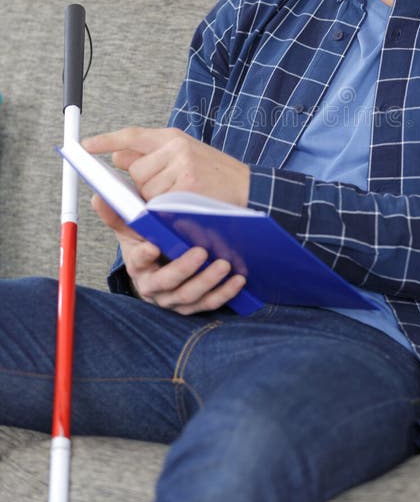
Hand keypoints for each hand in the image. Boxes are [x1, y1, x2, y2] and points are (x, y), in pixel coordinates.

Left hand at [83, 126, 250, 206]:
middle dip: (143, 186)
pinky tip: (185, 203)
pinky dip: (166, 208)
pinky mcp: (187, 183)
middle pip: (135, 170)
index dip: (107, 141)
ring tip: (181, 196)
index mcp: (173, 137)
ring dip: (156, 199)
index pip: (132, 136)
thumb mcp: (186, 156)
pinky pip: (160, 201)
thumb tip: (118, 157)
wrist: (250, 188)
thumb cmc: (217, 177)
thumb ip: (153, 156)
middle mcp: (175, 146)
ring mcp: (181, 164)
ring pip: (146, 188)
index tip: (85, 146)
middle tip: (167, 190)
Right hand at [91, 194, 246, 313]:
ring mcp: (174, 299)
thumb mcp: (132, 228)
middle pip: (167, 284)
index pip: (137, 262)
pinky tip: (238, 279)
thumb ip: (118, 214)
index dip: (144, 256)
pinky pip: (210, 303)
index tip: (154, 246)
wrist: (161, 262)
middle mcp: (154, 287)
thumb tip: (98, 197)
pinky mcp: (194, 305)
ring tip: (224, 264)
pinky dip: (225, 293)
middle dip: (184, 269)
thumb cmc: (148, 241)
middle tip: (201, 252)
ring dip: (208, 281)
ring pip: (189, 296)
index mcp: (137, 266)